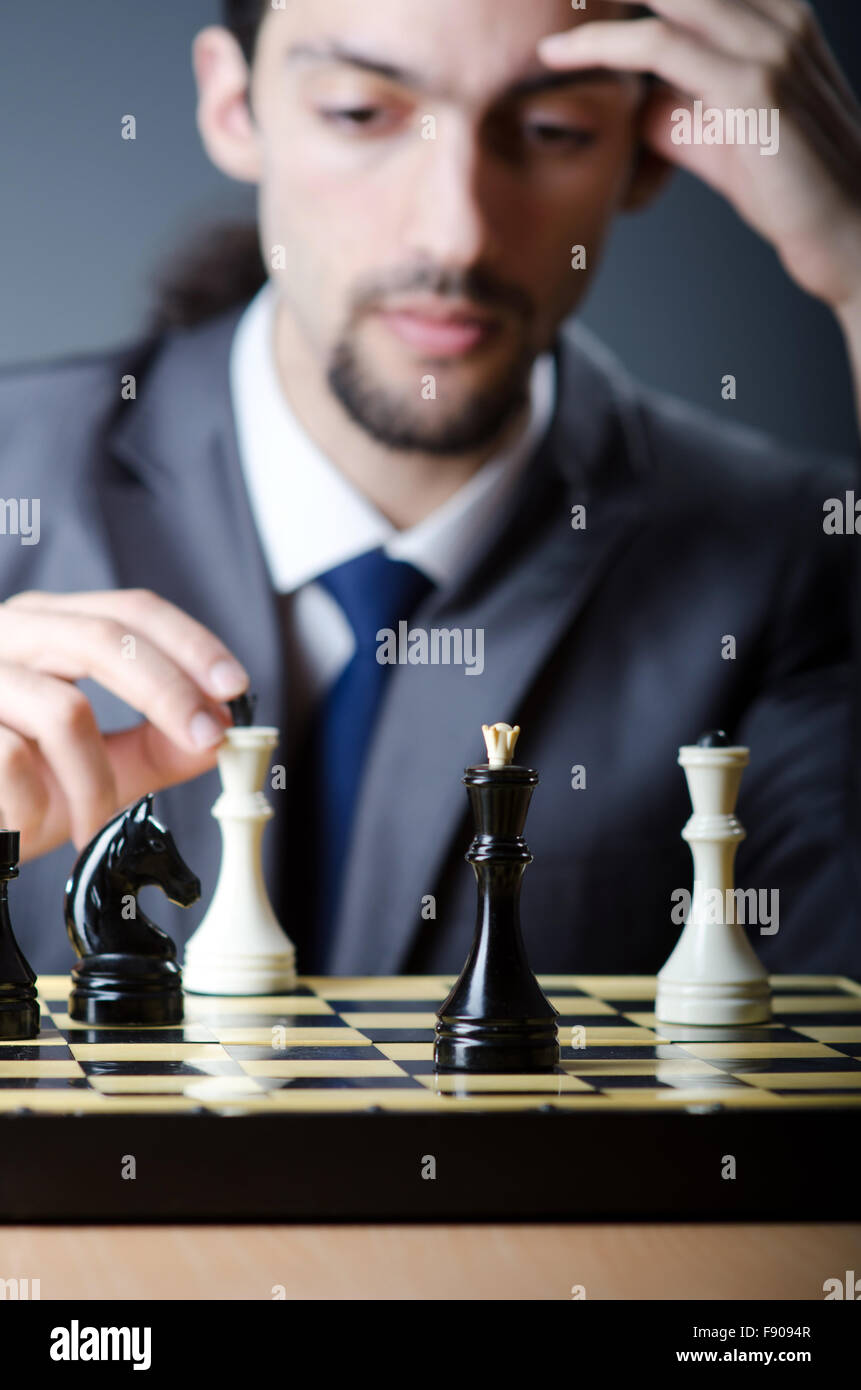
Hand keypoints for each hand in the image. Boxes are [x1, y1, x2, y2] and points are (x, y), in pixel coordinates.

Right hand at [0, 589, 247, 860]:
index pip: (132, 610)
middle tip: (208, 738)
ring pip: (64, 709)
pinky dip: (37, 804)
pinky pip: (12, 758)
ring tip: (95, 827)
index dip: (191, 644)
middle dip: (167, 690)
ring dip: (96, 783)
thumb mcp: (95, 764)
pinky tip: (30, 825)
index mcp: (52, 628)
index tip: (235, 687)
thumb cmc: (11, 784)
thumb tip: (220, 735)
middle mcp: (10, 633)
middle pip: (104, 637)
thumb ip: (156, 747)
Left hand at [539, 0, 860, 313]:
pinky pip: (657, 46)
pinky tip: (558, 56)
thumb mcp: (716, 130)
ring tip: (546, 14)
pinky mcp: (752, 84)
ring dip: (594, 5)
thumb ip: (671, 104)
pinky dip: (601, 46)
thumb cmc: (786, 183)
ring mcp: (768, 42)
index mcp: (771, 11)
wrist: (844, 228)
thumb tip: (624, 101)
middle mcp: (774, 13)